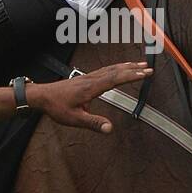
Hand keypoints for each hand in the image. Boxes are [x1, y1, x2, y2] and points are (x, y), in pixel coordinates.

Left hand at [27, 63, 150, 132]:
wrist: (42, 96)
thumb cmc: (57, 107)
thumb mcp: (74, 119)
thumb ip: (93, 123)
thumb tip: (109, 129)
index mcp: (91, 87)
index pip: (115, 79)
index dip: (131, 75)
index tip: (145, 73)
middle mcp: (92, 79)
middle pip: (116, 70)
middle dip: (134, 68)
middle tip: (149, 68)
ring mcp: (89, 77)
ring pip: (111, 68)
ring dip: (126, 66)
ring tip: (139, 64)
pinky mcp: (86, 78)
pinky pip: (105, 69)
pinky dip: (117, 67)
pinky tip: (120, 68)